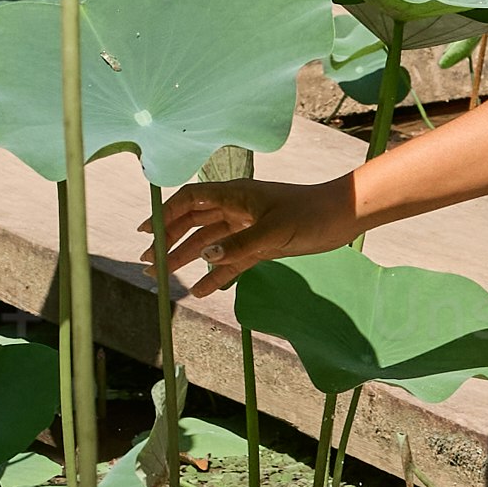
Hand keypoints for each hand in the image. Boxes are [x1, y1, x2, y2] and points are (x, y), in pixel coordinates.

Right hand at [144, 167, 365, 303]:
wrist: (342, 218)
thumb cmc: (309, 214)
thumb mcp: (273, 231)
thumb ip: (238, 246)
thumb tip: (204, 258)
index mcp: (234, 195)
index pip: (190, 200)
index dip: (165, 214)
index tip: (146, 231)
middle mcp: (236, 209)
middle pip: (193, 224)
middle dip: (169, 242)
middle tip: (148, 263)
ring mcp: (247, 228)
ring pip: (209, 244)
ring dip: (186, 259)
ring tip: (164, 278)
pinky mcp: (260, 245)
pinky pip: (230, 261)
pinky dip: (215, 275)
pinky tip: (200, 291)